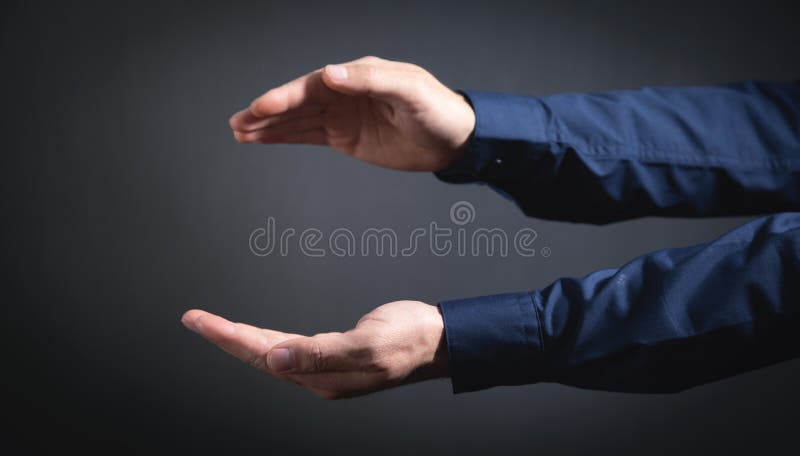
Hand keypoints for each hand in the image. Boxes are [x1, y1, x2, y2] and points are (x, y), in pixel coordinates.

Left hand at [181, 300, 448, 398]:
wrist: (439, 341)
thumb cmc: (410, 339)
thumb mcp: (368, 344)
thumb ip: (322, 353)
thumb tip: (277, 359)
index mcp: (324, 375)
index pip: (264, 356)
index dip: (229, 338)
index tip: (200, 321)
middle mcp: (320, 376)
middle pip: (262, 356)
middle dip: (226, 338)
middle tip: (195, 319)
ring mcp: (327, 368)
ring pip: (273, 354)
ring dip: (242, 339)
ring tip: (214, 325)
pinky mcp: (335, 356)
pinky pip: (290, 349)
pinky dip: (267, 339)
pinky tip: (259, 335)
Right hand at [229, 55, 475, 171]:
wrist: (455, 140)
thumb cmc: (438, 110)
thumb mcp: (410, 90)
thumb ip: (371, 80)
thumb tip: (330, 73)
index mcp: (359, 75)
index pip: (314, 85)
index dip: (287, 95)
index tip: (263, 106)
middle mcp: (346, 93)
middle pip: (299, 101)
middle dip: (267, 111)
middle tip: (239, 121)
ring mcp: (343, 115)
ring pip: (298, 120)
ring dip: (269, 126)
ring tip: (239, 131)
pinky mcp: (345, 137)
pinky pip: (308, 136)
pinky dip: (285, 137)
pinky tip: (262, 139)